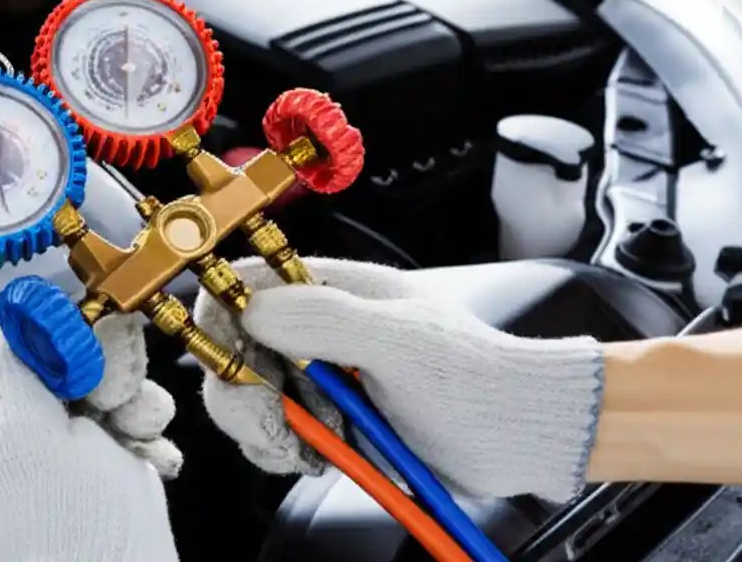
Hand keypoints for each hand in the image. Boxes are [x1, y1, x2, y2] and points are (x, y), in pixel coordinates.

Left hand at [0, 316, 179, 561]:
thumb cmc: (112, 558)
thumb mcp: (124, 461)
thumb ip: (95, 402)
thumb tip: (82, 374)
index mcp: (2, 425)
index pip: (1, 342)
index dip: (50, 344)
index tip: (91, 360)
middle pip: (13, 398)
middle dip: (74, 404)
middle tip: (130, 425)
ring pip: (11, 449)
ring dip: (63, 451)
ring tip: (124, 477)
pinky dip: (42, 493)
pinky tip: (92, 511)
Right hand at [194, 257, 604, 502]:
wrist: (518, 436)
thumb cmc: (476, 380)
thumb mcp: (400, 343)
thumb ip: (324, 319)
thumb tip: (252, 307)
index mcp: (331, 291)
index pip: (244, 286)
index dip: (223, 320)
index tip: (233, 361)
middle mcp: (318, 330)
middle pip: (234, 352)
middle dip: (244, 395)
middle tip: (277, 423)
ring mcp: (321, 377)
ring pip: (249, 400)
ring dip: (270, 431)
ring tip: (319, 442)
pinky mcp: (328, 420)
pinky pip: (275, 436)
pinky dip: (285, 453)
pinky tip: (324, 456)